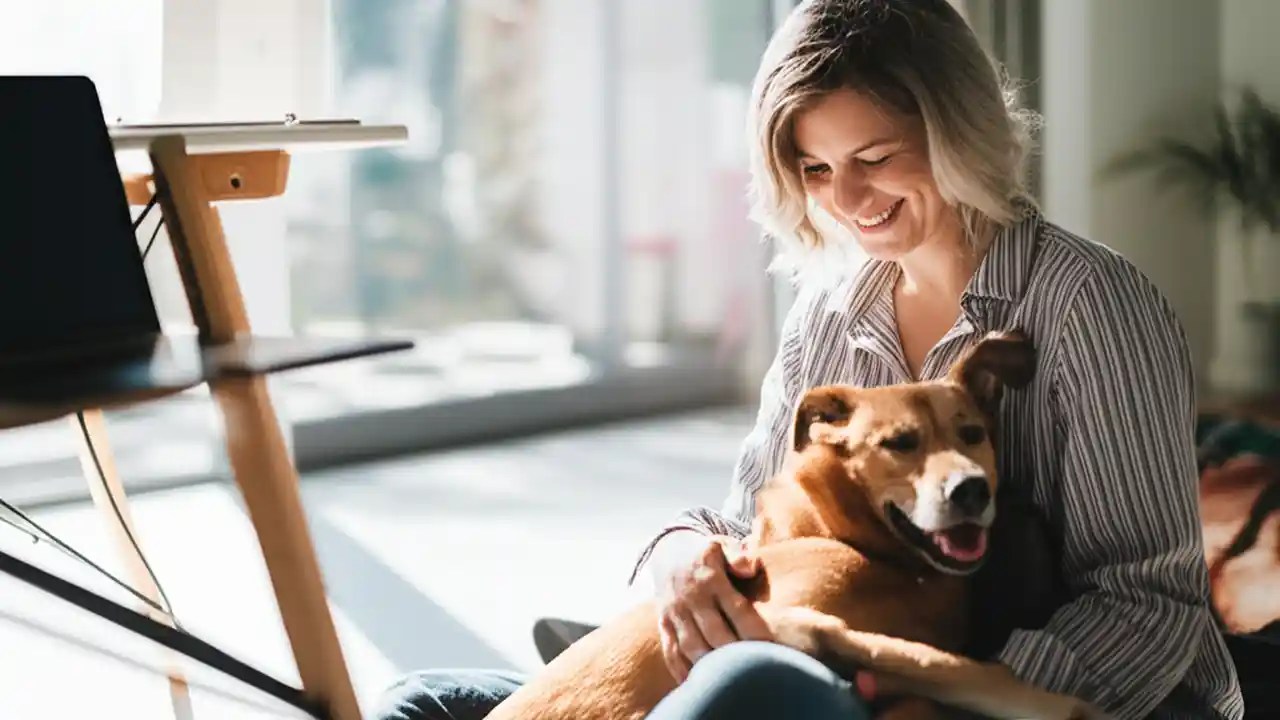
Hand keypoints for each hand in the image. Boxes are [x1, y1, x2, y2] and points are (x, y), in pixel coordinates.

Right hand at [654, 535, 771, 681]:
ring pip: (692, 646)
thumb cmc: (707, 552)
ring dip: (710, 666)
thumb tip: (751, 567)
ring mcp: (674, 612)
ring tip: (730, 681)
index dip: (754, 631)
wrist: (666, 549)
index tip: (770, 647)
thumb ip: (739, 556)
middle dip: (736, 654)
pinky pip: (670, 651)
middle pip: (715, 633)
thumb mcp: (723, 545)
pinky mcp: (662, 623)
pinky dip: (682, 670)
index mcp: (710, 578)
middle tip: (756, 671)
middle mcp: (691, 597)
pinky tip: (697, 684)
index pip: (737, 609)